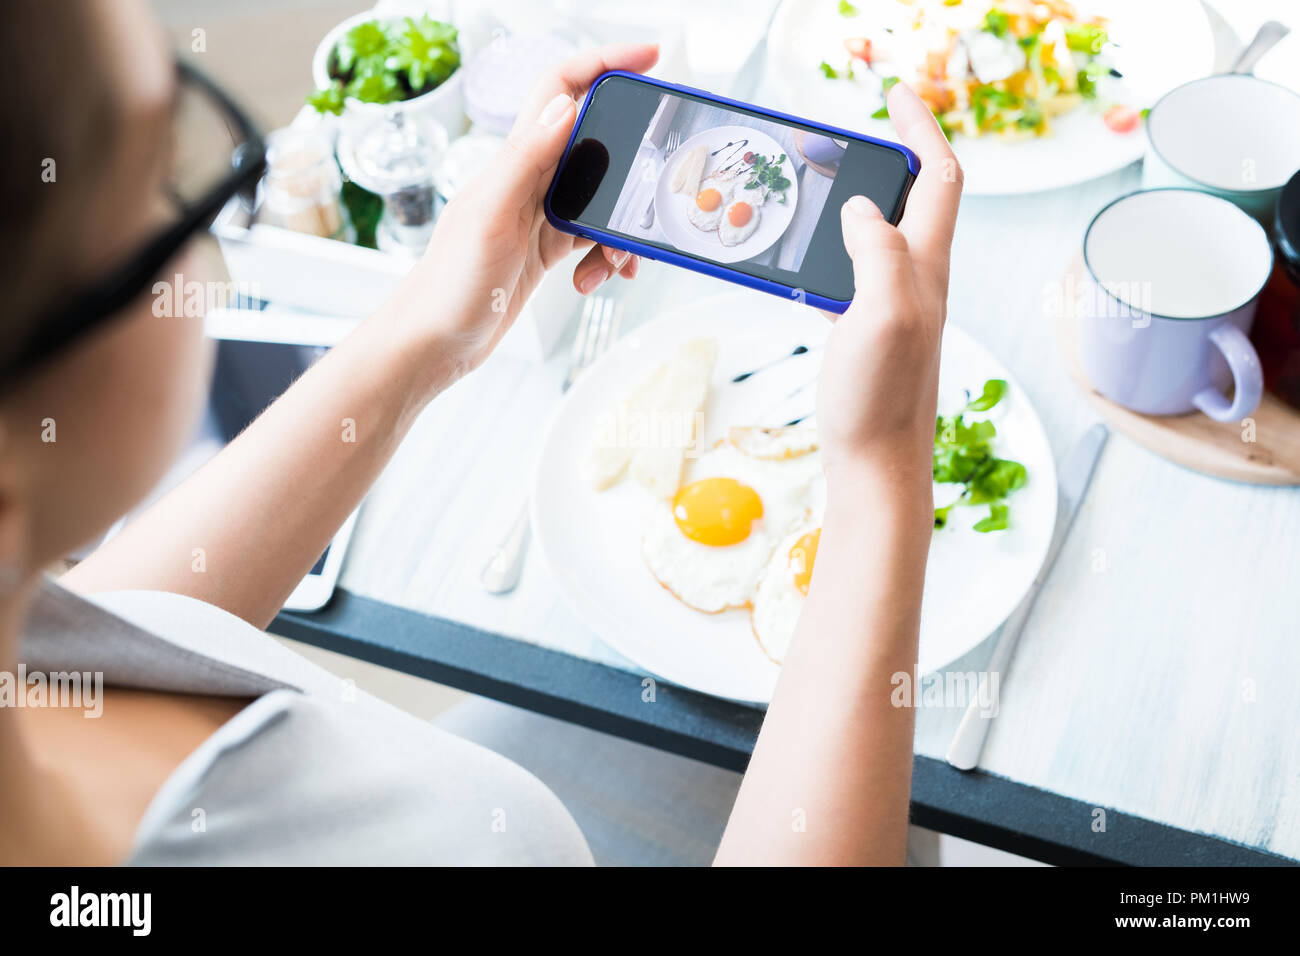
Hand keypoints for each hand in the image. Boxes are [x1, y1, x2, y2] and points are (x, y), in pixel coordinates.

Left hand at [378, 43, 658, 384]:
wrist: (432, 344)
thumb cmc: (448, 286)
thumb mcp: (491, 217)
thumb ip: (526, 160)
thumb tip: (565, 104)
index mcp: (516, 161)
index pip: (563, 88)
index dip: (605, 63)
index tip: (651, 59)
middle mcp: (528, 180)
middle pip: (597, 146)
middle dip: (633, 170)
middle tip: (657, 193)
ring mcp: (537, 215)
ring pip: (600, 199)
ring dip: (621, 228)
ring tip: (620, 261)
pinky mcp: (543, 249)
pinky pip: (591, 238)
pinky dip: (604, 258)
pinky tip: (591, 280)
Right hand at [815, 82, 961, 487]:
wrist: (877, 467)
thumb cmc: (881, 399)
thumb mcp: (882, 314)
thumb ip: (879, 252)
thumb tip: (865, 205)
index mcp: (925, 267)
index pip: (938, 177)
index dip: (922, 129)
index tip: (895, 95)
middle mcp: (919, 282)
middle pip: (918, 198)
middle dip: (893, 155)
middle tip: (849, 138)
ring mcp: (898, 309)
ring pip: (887, 235)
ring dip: (862, 200)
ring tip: (821, 188)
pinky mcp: (873, 335)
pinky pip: (860, 273)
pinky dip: (838, 249)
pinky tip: (808, 260)